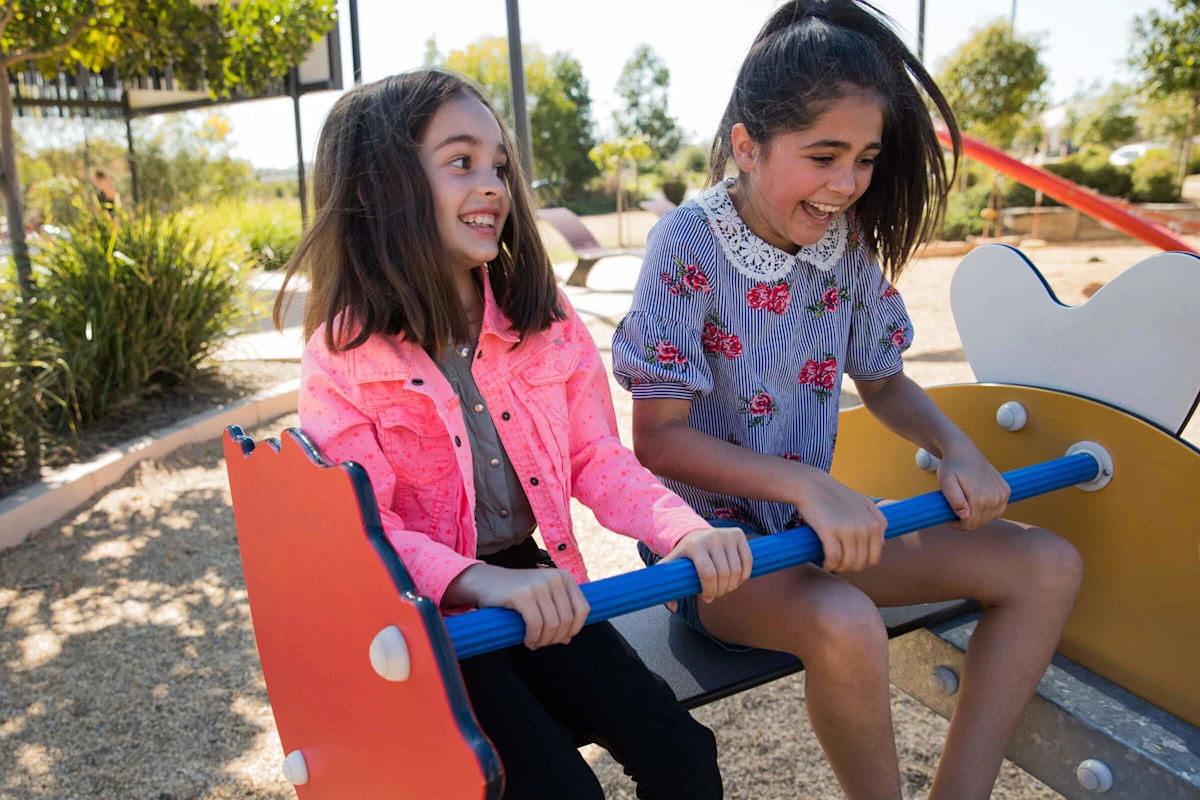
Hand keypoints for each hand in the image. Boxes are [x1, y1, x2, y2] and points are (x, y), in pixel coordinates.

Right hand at [453, 564, 588, 648]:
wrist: (486, 581)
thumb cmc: (516, 593)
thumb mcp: (543, 595)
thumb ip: (558, 612)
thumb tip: (567, 638)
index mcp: (564, 577)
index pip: (583, 608)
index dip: (575, 628)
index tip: (562, 638)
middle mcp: (554, 578)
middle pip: (567, 620)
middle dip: (556, 638)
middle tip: (543, 644)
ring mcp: (538, 585)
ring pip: (552, 624)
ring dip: (544, 641)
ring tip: (534, 644)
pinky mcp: (523, 595)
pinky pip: (536, 625)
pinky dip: (533, 638)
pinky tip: (527, 641)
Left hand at [660, 526, 753, 610]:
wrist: (696, 533)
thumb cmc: (685, 554)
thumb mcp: (671, 565)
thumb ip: (666, 585)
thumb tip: (672, 607)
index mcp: (695, 545)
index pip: (707, 574)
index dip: (710, 591)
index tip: (707, 598)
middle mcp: (712, 537)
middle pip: (724, 574)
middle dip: (721, 590)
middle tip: (717, 595)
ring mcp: (727, 535)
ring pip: (736, 570)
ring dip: (733, 585)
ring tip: (725, 588)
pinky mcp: (738, 535)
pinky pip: (747, 561)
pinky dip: (744, 575)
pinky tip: (736, 580)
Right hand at [793, 468, 886, 571]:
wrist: (812, 486)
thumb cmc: (836, 495)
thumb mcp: (863, 502)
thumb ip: (878, 519)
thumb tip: (882, 542)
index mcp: (873, 524)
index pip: (874, 556)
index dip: (862, 564)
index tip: (851, 562)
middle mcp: (863, 528)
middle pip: (861, 562)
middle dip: (850, 568)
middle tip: (839, 565)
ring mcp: (847, 530)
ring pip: (848, 562)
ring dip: (839, 568)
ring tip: (831, 565)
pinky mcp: (829, 531)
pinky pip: (834, 557)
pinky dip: (829, 565)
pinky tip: (825, 564)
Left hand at [937, 442, 1009, 530]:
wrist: (964, 452)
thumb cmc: (952, 467)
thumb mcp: (946, 482)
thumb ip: (954, 500)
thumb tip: (966, 515)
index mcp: (980, 498)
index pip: (969, 525)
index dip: (957, 525)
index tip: (948, 517)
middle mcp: (995, 497)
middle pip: (980, 523)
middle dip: (966, 521)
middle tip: (955, 510)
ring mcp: (1003, 494)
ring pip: (989, 518)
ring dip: (976, 516)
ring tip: (965, 505)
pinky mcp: (1006, 490)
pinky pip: (998, 511)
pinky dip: (987, 511)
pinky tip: (977, 503)